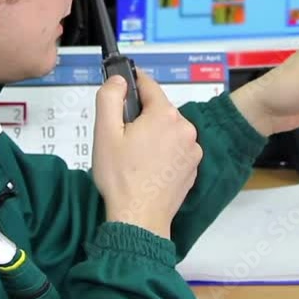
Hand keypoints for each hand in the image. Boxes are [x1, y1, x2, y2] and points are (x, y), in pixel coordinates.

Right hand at [91, 71, 201, 239]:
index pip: (149, 85)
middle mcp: (185, 128)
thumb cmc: (120, 178)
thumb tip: (119, 80)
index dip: (133, 82)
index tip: (123, 84)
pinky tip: (148, 168)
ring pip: (168, 130)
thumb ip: (110, 97)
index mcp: (164, 115)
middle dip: (141, 117)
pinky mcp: (193, 166)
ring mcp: (192, 148)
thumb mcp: (105, 132)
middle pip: (158, 110)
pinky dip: (164, 152)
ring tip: (135, 157)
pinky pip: (176, 149)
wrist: (139, 218)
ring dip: (154, 136)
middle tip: (122, 137)